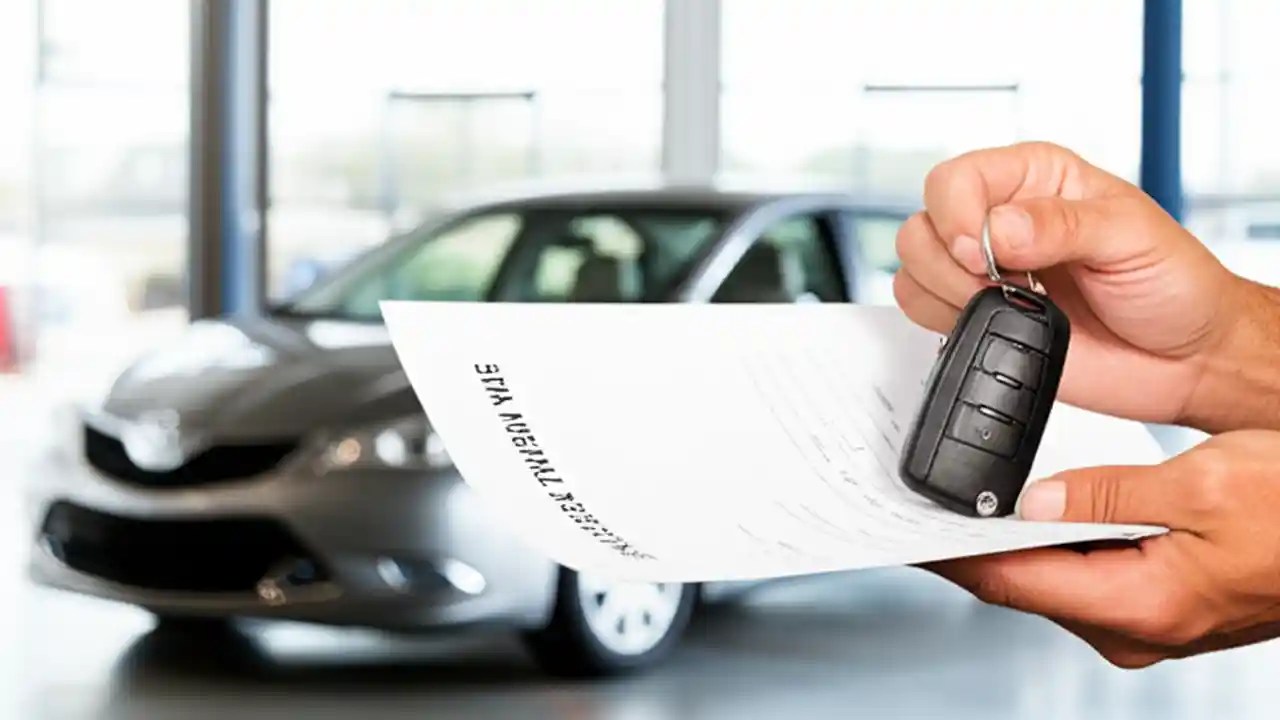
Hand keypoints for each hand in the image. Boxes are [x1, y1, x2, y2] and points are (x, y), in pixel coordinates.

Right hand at [893, 141, 1272, 430]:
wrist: (1187, 358)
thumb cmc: (1174, 285)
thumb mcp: (1131, 236)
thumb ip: (1061, 224)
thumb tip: (997, 228)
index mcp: (1035, 178)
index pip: (955, 179)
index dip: (957, 217)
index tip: (987, 254)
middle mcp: (999, 218)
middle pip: (921, 225)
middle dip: (952, 265)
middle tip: (1008, 285)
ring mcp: (982, 271)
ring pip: (913, 268)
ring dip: (951, 296)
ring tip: (1013, 306)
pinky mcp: (976, 317)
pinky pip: (921, 310)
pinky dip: (946, 322)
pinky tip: (999, 323)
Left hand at [925, 431, 1279, 667]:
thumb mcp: (1203, 485)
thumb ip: (1107, 493)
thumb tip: (1032, 499)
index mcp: (1141, 604)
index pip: (1010, 583)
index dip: (947, 554)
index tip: (900, 528)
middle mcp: (1137, 626)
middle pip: (1022, 586)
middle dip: (967, 548)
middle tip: (916, 503)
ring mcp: (1148, 620)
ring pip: (1051, 581)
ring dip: (1006, 546)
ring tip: (958, 502)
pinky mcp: (1161, 603)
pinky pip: (1084, 576)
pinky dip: (1049, 547)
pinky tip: (1027, 515)